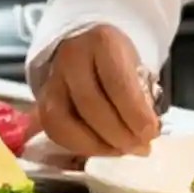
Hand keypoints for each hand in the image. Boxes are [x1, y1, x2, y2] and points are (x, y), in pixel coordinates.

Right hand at [38, 24, 159, 155]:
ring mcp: (52, 79)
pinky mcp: (43, 100)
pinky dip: (79, 146)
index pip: (117, 83)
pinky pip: (54, 130)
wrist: (87, 47)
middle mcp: (72, 58)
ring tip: (122, 150)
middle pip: (91, 104)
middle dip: (118, 133)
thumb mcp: (137, 66)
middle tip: (139, 147)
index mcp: (103, 42)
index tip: (150, 133)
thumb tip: (146, 133)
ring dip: (97, 145)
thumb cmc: (118, 60)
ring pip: (65, 121)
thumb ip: (142, 97)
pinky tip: (102, 149)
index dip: (134, 113)